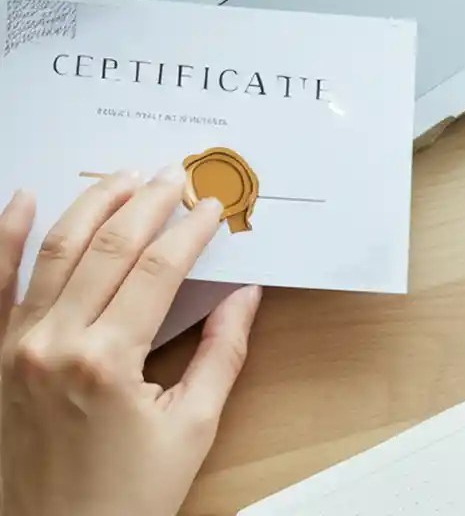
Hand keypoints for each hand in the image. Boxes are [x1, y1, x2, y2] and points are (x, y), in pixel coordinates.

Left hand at [0, 168, 262, 515]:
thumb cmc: (127, 495)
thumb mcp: (192, 427)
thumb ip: (222, 354)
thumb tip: (246, 298)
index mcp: (107, 361)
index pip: (156, 270)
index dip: (189, 231)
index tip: (211, 207)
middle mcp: (53, 344)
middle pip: (107, 248)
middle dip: (147, 204)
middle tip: (175, 175)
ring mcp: (15, 347)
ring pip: (54, 252)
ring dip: (91, 204)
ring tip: (124, 176)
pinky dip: (7, 237)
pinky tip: (25, 199)